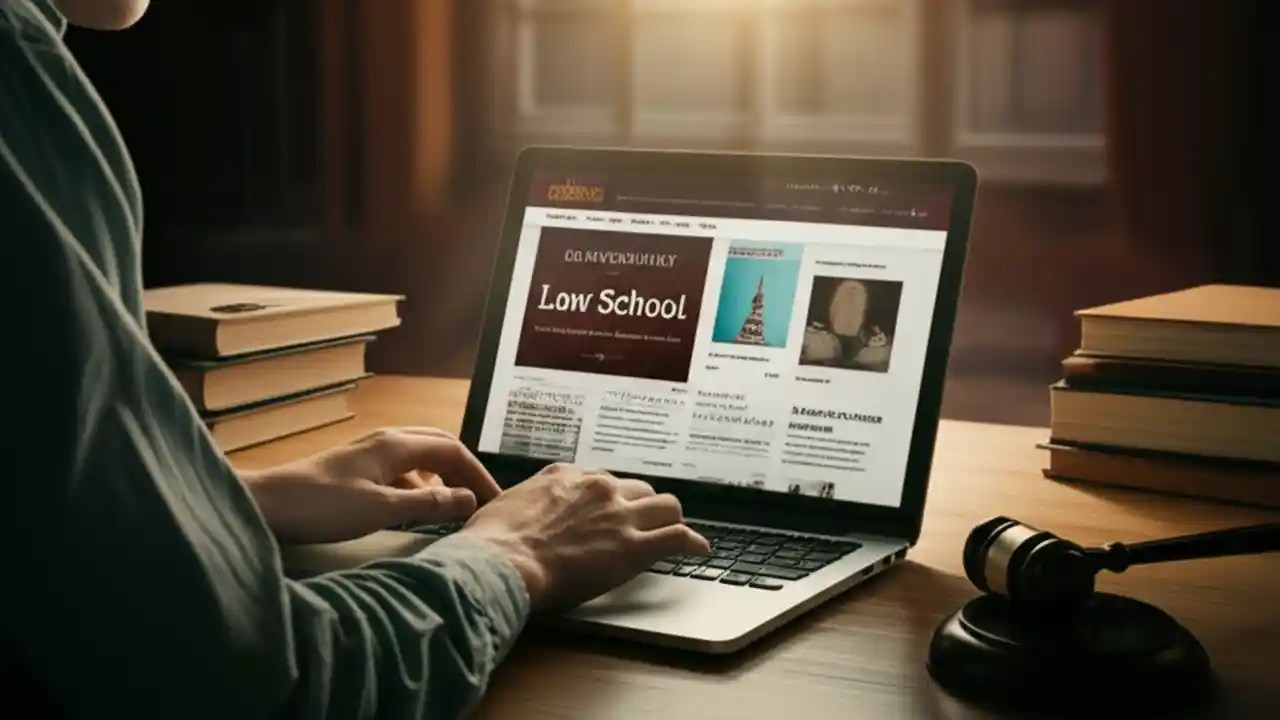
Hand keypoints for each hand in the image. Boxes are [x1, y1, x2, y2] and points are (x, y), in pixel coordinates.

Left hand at [243, 428, 500, 543]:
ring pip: (419, 458)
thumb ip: (428, 505)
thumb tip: (468, 500)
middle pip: (439, 446)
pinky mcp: (355, 468)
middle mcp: (386, 440)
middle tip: (480, 499)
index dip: (478, 475)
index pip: (453, 450)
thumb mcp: (381, 510)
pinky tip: (415, 510)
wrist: (266, 505)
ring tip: (454, 507)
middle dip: (464, 470)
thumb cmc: (321, 507)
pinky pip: (400, 471)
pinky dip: (418, 487)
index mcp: (396, 445)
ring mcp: (368, 453)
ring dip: (441, 478)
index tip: (495, 501)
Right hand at [457, 463, 709, 610]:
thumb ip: (528, 502)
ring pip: (666, 506)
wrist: (501, 562)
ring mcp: (619, 516)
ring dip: (670, 519)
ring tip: (673, 531)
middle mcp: (599, 489)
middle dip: (640, 506)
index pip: (603, 481)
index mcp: (567, 476)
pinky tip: (699, 549)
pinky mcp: (633, 548)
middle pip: (638, 489)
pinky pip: (677, 537)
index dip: (609, 498)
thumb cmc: (493, 541)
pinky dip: (692, 543)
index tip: (611, 509)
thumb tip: (521, 510)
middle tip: (640, 524)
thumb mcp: (505, 504)